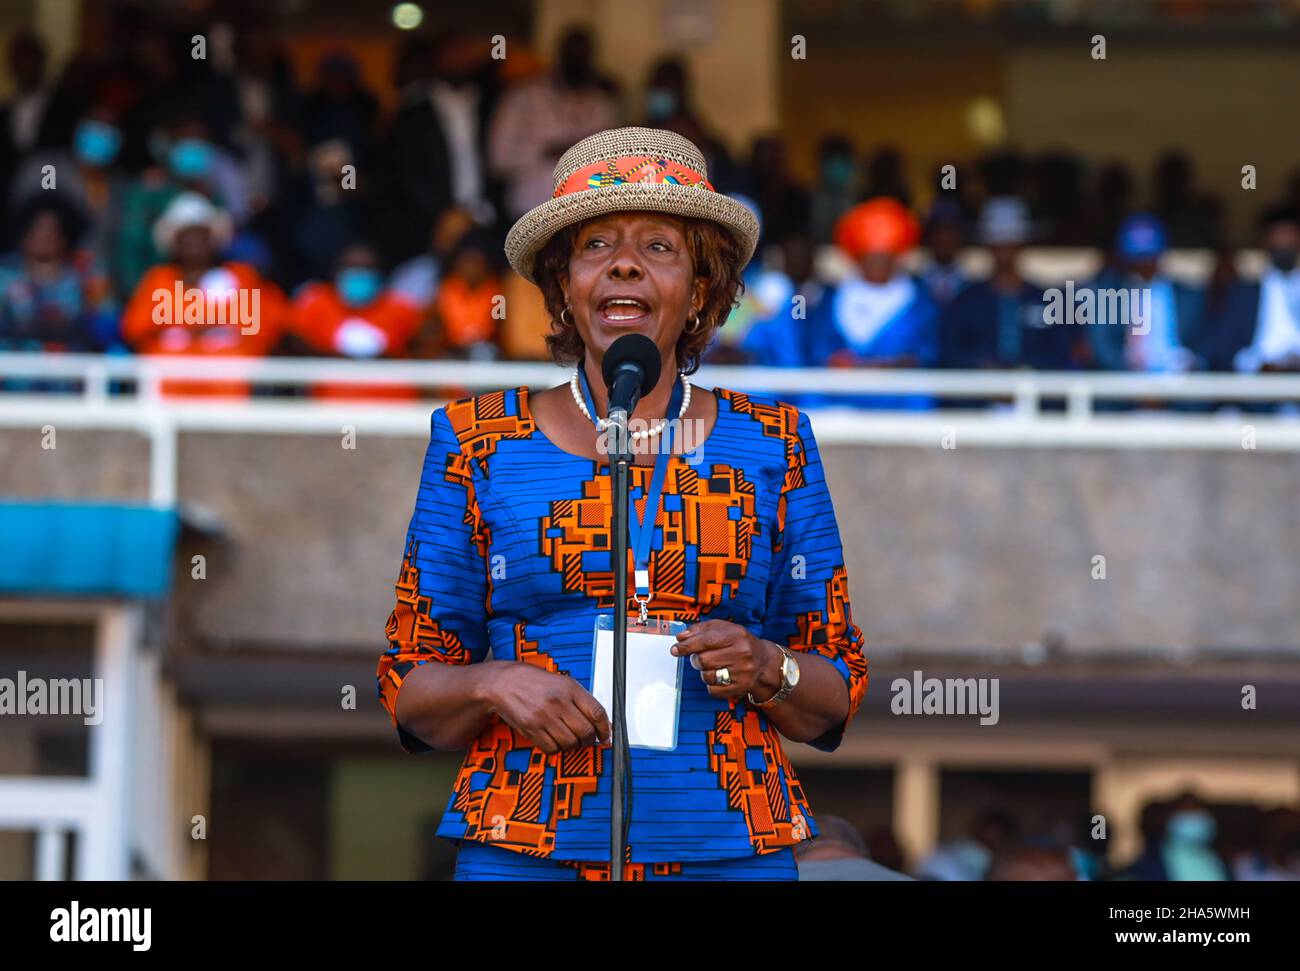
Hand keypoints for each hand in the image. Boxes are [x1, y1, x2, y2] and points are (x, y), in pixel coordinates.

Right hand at [483, 663, 610, 754]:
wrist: (504, 682)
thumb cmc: (533, 682)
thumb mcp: (561, 683)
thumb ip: (581, 700)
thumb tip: (601, 723)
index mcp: (570, 688)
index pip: (597, 712)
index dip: (605, 729)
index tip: (606, 737)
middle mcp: (559, 702)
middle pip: (586, 731)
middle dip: (590, 740)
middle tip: (587, 740)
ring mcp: (544, 716)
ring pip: (570, 743)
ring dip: (573, 746)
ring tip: (569, 739)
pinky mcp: (531, 728)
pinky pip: (552, 748)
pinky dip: (556, 749)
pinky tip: (554, 741)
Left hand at [671, 620, 780, 700]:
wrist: (763, 661)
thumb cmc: (739, 642)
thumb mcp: (723, 628)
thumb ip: (701, 630)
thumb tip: (681, 637)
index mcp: (736, 635)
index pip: (706, 641)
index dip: (687, 646)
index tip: (675, 649)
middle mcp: (742, 653)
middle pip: (703, 660)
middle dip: (696, 659)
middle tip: (701, 657)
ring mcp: (742, 672)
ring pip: (707, 676)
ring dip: (704, 672)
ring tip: (713, 666)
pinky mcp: (740, 688)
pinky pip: (713, 690)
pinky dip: (711, 684)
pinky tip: (719, 676)